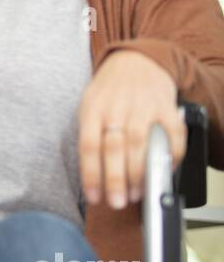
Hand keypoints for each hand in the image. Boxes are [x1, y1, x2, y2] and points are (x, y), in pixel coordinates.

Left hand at [78, 49, 185, 208]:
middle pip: (113, 148)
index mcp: (93, 109)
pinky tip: (166, 170)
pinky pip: (172, 134)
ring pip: (139, 144)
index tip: (95, 197)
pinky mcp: (166, 106)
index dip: (91, 175)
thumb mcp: (90, 107)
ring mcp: (142, 106)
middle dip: (115, 180)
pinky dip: (172, 155)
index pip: (88, 146)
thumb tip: (93, 177)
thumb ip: (91, 137)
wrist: (135, 60)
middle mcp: (116, 107)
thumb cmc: (109, 91)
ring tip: (137, 193)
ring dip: (139, 173)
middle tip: (117, 201)